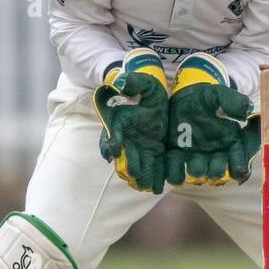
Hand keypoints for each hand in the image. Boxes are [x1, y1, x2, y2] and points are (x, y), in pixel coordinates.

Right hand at [93, 52, 169, 193]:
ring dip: (139, 176)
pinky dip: (152, 176)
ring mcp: (138, 147)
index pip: (111, 134)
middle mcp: (125, 138)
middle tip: (133, 176)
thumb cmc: (146, 88)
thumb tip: (122, 84)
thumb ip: (133, 82)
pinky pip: (151, 166)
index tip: (115, 149)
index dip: (111, 142)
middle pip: (123, 156)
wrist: (156, 95)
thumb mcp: (143, 82)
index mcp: (119, 122)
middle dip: (127, 166)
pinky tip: (157, 187)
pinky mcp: (153, 151)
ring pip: (135, 165)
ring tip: (145, 186)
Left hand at [166, 63, 256, 185]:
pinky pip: (176, 173)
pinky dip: (175, 174)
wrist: (183, 96)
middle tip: (212, 164)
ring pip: (198, 176)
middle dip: (216, 171)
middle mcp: (215, 155)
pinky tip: (176, 164)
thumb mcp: (218, 94)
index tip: (238, 169)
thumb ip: (233, 101)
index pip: (240, 162)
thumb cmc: (205, 97)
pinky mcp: (177, 158)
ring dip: (197, 173)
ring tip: (194, 165)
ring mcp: (196, 159)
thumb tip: (249, 109)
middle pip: (218, 173)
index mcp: (231, 143)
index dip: (240, 167)